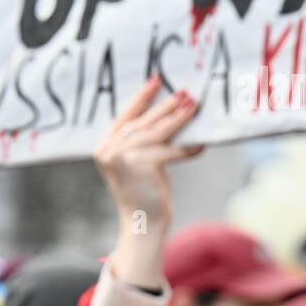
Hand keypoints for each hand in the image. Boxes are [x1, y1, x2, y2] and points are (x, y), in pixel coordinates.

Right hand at [94, 76, 203, 286]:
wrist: (142, 225)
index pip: (125, 116)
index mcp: (104, 147)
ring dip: (178, 119)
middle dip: (166, 106)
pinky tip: (201, 145)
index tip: (156, 80)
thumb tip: (168, 114)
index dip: (142, 97)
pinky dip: (187, 148)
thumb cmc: (143, 194)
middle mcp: (109, 150)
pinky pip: (169, 150)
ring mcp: (122, 157)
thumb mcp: (136, 164)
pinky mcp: (140, 165)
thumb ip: (140, 142)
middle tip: (185, 93)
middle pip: (143, 122)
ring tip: (194, 108)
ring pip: (156, 132)